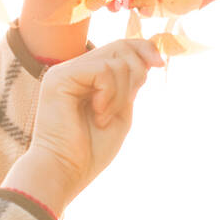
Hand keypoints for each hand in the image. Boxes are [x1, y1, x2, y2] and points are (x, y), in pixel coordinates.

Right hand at [3, 38, 163, 213]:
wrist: (66, 171)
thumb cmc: (91, 150)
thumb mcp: (121, 110)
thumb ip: (130, 83)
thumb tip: (150, 55)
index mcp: (85, 77)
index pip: (119, 47)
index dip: (143, 48)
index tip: (160, 64)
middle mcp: (72, 70)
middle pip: (120, 47)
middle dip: (136, 74)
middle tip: (126, 105)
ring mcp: (63, 72)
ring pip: (114, 61)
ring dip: (121, 93)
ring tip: (104, 118)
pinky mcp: (59, 79)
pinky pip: (102, 71)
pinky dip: (109, 94)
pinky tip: (98, 114)